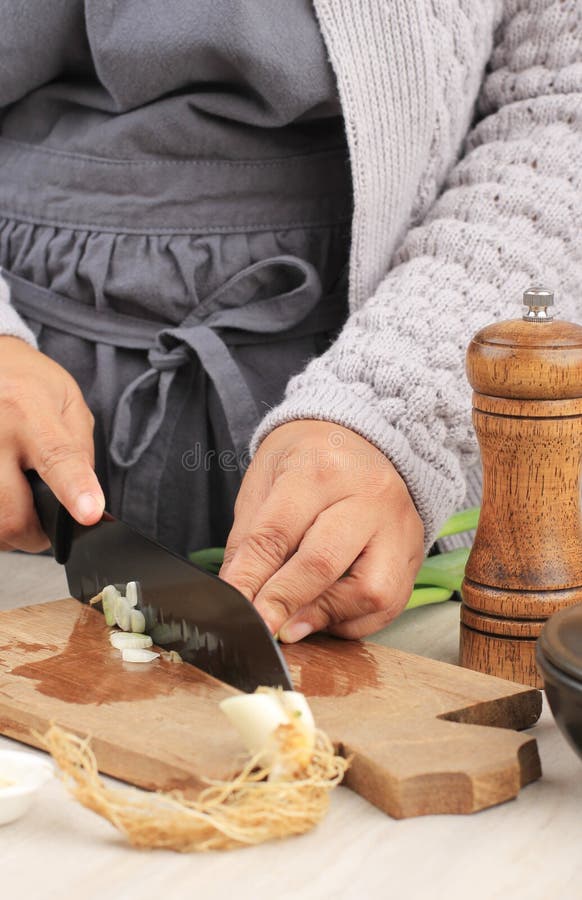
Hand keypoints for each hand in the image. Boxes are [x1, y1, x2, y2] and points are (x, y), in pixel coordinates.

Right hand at [0, 336, 103, 550]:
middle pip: (11, 513)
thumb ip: (80, 451)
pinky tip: (4, 497)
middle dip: (35, 536)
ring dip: (9, 529)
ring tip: (20, 502)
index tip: (89, 514)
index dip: (75, 490)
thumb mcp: (69, 402)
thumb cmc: (28, 382)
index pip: (56, 457)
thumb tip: (87, 501)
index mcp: (29, 410)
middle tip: (46, 528)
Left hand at [220, 421, 423, 640]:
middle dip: (285, 602)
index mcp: (320, 469)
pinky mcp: (414, 554)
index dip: (251, 578)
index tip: (235, 609)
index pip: (278, 533)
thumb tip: (238, 596)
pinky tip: (324, 615)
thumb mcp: (264, 483)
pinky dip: (350, 621)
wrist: (358, 441)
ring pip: (370, 592)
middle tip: (260, 626)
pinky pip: (388, 606)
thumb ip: (249, 541)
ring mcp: (399, 526)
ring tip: (292, 622)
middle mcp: (369, 495)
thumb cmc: (304, 463)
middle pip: (324, 562)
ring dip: (323, 616)